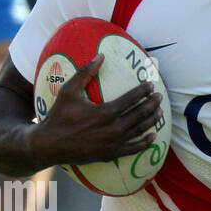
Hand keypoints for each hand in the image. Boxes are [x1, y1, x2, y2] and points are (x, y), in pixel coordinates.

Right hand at [34, 54, 161, 166]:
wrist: (50, 145)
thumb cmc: (59, 116)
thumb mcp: (69, 91)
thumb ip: (85, 72)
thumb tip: (100, 55)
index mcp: (106, 111)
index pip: (131, 98)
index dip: (143, 91)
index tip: (150, 85)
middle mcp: (113, 128)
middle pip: (139, 113)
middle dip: (151, 104)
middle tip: (159, 97)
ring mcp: (113, 143)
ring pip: (139, 130)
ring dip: (152, 120)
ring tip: (160, 112)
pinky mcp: (111, 154)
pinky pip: (133, 148)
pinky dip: (145, 142)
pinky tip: (153, 137)